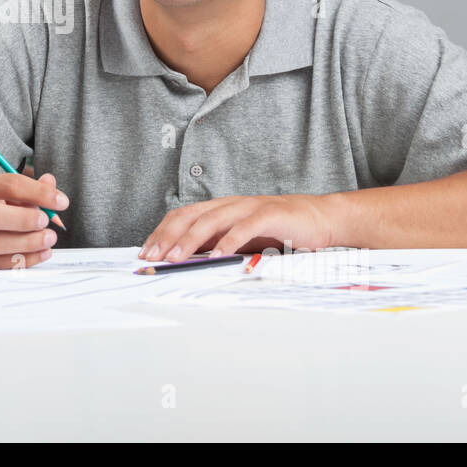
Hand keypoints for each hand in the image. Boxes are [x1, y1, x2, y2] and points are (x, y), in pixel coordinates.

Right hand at [0, 171, 68, 268]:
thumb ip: (25, 187)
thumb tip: (51, 184)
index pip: (9, 185)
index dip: (39, 193)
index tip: (61, 201)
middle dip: (26, 220)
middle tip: (47, 222)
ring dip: (27, 243)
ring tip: (48, 239)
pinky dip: (21, 260)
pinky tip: (40, 254)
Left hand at [140, 194, 336, 261]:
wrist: (320, 219)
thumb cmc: (279, 231)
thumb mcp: (242, 239)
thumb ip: (218, 245)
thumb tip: (187, 261)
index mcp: (221, 209)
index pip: (183, 216)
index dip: (162, 232)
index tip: (146, 251)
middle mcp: (231, 205)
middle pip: (191, 216)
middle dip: (168, 237)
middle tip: (153, 257)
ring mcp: (249, 208)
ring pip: (212, 220)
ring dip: (191, 240)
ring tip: (176, 257)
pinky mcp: (270, 215)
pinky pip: (246, 226)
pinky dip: (230, 240)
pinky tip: (219, 254)